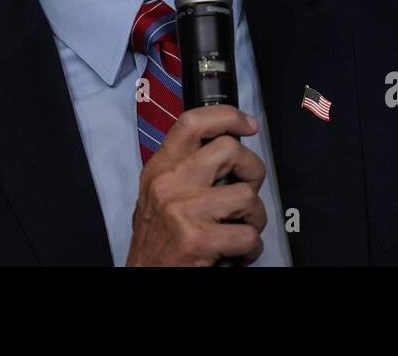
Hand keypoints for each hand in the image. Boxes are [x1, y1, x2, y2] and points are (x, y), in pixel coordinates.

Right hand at [125, 105, 267, 265]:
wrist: (142, 280)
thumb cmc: (156, 243)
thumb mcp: (158, 196)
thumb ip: (185, 171)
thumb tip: (227, 151)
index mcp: (159, 169)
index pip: (192, 123)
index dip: (227, 116)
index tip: (248, 124)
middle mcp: (169, 184)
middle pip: (230, 150)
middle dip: (253, 170)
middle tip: (248, 190)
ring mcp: (183, 210)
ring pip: (246, 195)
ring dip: (254, 218)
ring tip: (240, 230)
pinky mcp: (198, 239)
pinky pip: (248, 234)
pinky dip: (251, 248)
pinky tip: (238, 254)